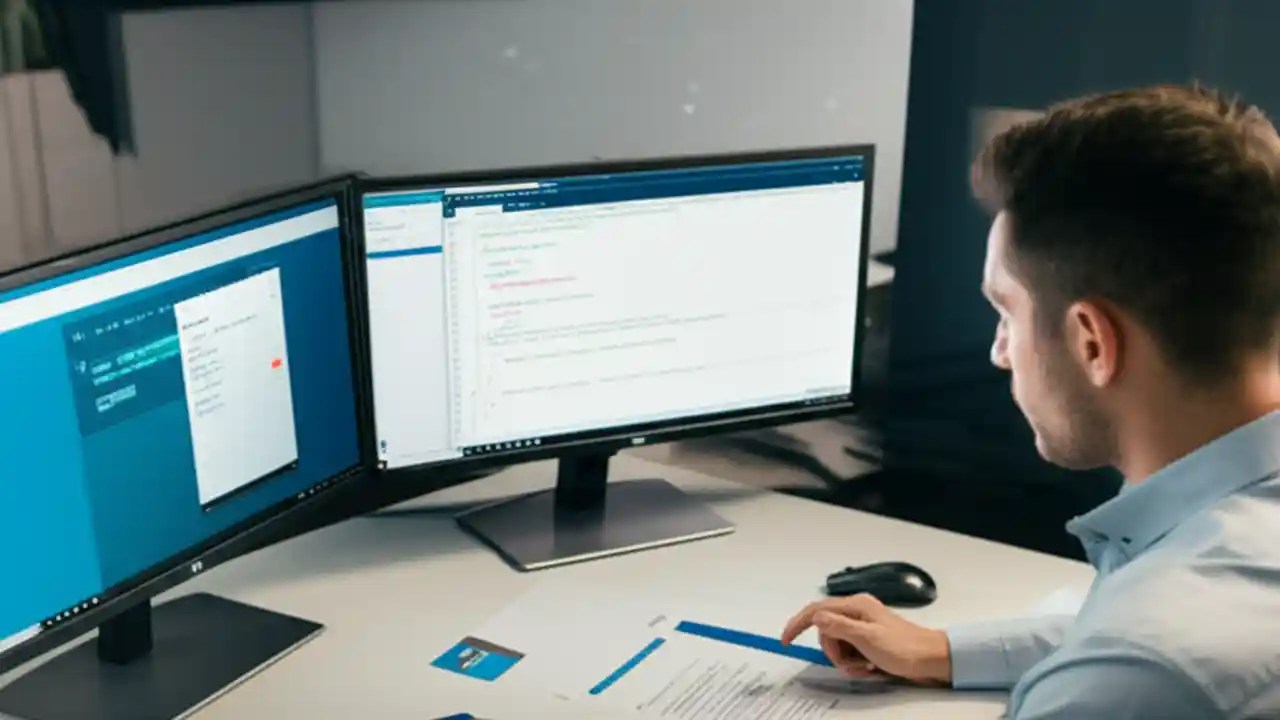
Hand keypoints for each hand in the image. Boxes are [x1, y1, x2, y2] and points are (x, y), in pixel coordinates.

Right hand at [780, 594, 951, 685]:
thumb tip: (816, 617)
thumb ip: (840, 627)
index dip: (798, 624)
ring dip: (845, 660)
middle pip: (826, 631)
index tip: (786, 640)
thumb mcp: (868, 639)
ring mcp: (863, 626)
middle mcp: (856, 612)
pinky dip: (855, 662)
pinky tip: (869, 667)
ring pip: (837, 644)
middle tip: (850, 664)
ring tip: (864, 668)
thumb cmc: (903, 648)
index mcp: (855, 606)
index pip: (816, 610)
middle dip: (833, 652)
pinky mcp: (869, 639)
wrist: (931, 659)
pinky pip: (850, 651)